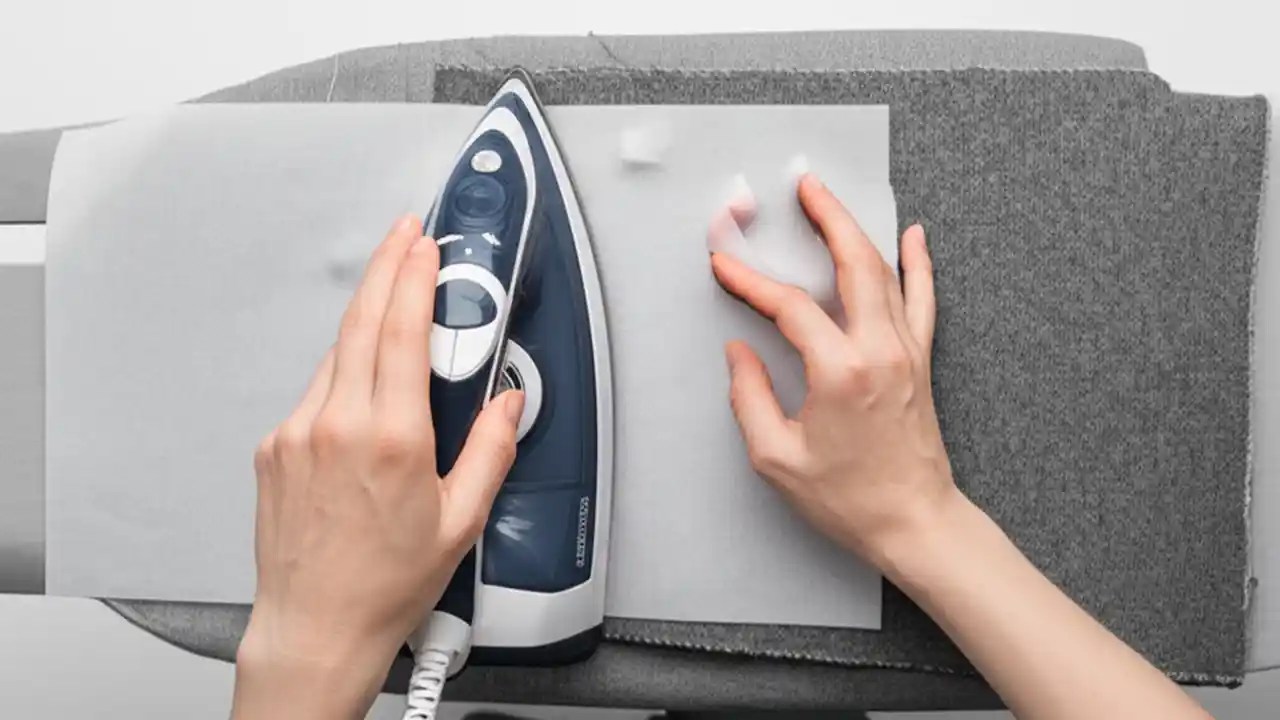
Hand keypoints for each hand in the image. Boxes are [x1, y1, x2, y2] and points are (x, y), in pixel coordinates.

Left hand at [232, 215, 523, 718]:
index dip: (414, 278)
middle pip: (361, 321)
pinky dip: (343, 370)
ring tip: (392, 298)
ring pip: (335, 353)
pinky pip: (315, 389)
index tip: (424, 246)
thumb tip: (506, 406)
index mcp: (391, 438)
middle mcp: (337, 425)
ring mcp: (297, 432)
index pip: (402, 332)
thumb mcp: (462, 521)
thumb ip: (490, 451)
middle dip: (386, 267)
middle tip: (404, 235)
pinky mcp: (274, 447)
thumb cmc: (384, 585)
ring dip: (365, 316)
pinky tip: (363, 380)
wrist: (314, 625)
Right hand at [715, 177, 1211, 719]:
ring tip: (834, 202)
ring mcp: (907, 352)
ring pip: (886, 272)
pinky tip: (915, 238)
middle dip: (825, 218)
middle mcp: (880, 351)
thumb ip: (749, 398)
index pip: (789, 307)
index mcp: (841, 372)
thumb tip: (740, 353)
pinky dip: (919, 265)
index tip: (726, 267)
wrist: (915, 523)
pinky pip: (923, 299)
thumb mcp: (777, 458)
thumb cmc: (850, 499)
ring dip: (859, 231)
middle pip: (853, 263)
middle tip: (803, 189)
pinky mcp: (921, 362)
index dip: (752, 282)